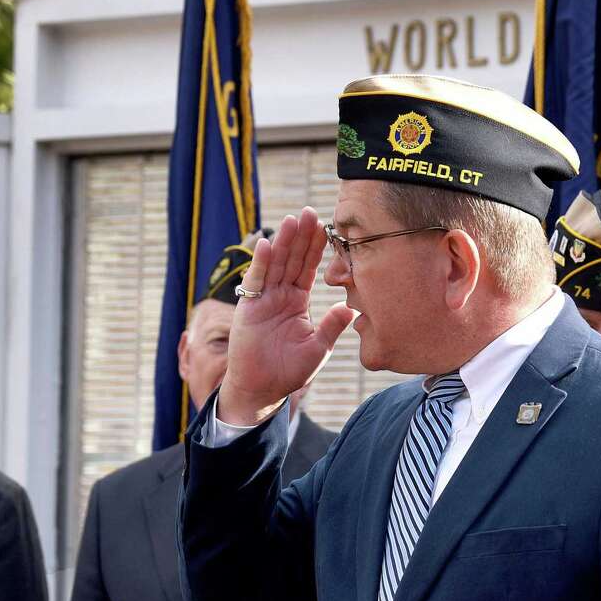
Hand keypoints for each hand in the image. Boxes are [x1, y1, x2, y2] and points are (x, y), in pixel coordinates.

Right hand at [218, 207, 355, 425]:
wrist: (263, 389)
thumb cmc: (289, 371)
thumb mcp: (318, 348)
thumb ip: (332, 326)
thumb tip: (351, 307)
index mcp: (297, 301)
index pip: (308, 268)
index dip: (315, 247)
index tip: (325, 225)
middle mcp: (280, 295)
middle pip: (292, 260)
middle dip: (300, 236)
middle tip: (310, 211)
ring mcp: (263, 299)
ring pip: (275, 265)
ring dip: (282, 243)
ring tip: (291, 220)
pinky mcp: (249, 308)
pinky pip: (255, 282)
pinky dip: (260, 264)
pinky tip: (266, 244)